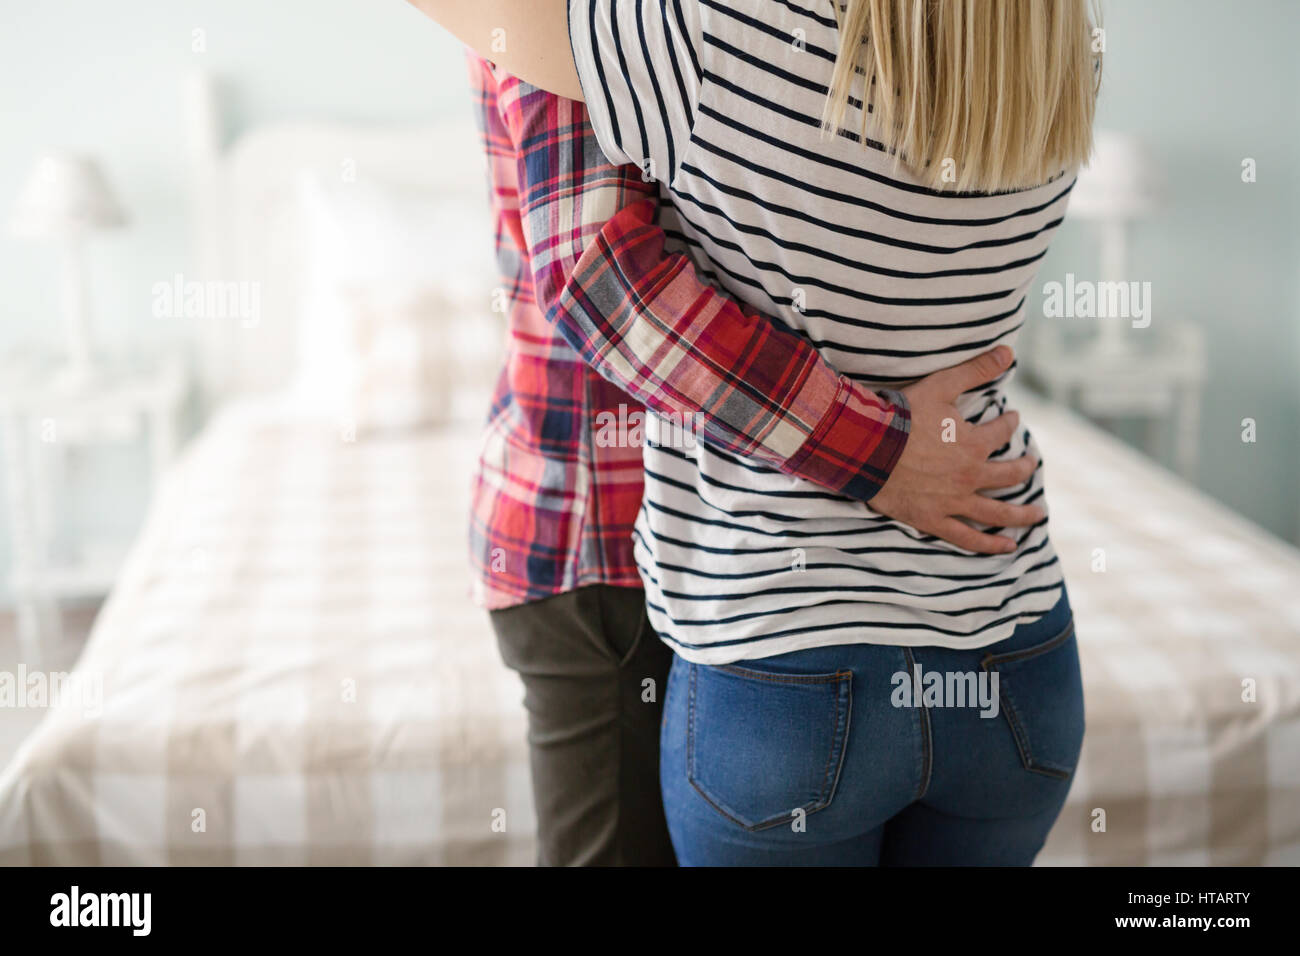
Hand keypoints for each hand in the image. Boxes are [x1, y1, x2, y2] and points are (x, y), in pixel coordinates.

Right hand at [869, 346, 1043, 553]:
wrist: (867, 449)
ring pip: (998, 512)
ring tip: (1038, 515)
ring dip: (1021, 514)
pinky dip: (990, 545)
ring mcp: (954, 501)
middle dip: (1024, 467)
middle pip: (1009, 474)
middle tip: (1030, 464)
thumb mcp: (941, 386)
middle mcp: (971, 476)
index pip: (1002, 431)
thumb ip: (976, 369)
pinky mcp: (934, 520)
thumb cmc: (902, 417)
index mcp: (974, 444)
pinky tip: (1008, 547)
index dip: (1009, 423)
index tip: (1012, 418)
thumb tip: (1008, 351)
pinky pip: (968, 537)